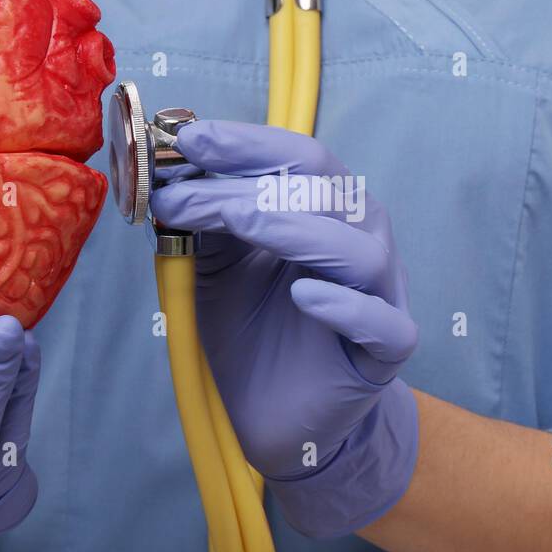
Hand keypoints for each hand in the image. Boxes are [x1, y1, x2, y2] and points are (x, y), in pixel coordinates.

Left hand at [150, 121, 418, 537]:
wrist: (275, 412)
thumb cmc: (250, 326)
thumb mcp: (214, 263)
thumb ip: (203, 218)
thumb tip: (165, 169)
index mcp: (327, 207)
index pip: (299, 157)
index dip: (246, 144)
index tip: (188, 139)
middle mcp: (362, 238)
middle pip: (326, 193)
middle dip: (250, 185)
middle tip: (185, 193)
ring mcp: (381, 294)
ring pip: (358, 251)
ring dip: (294, 230)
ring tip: (241, 224)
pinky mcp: (387, 352)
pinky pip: (382, 324)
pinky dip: (346, 306)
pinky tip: (305, 296)